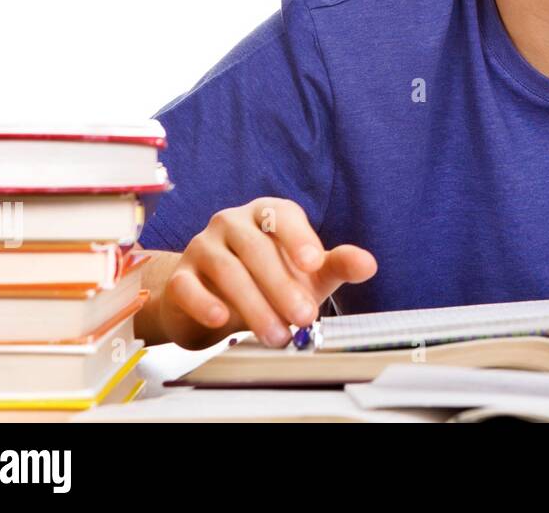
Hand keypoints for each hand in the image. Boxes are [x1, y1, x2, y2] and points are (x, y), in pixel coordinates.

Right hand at [159, 197, 376, 349]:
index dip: (298, 237)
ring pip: (227, 270)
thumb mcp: (307, 272)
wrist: (213, 299)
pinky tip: (221, 320)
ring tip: (277, 335)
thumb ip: (337, 264)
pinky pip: (188, 286)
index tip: (314, 263)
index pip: (282, 215)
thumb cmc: (267, 277)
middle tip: (305, 317)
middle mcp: (232, 222)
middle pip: (256, 249)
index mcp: (266, 214)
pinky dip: (205, 302)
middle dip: (283, 286)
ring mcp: (202, 246)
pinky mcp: (180, 276)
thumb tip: (368, 264)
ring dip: (254, 305)